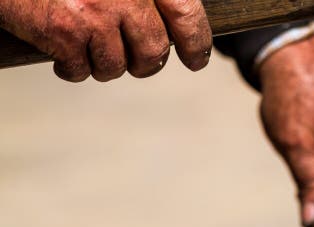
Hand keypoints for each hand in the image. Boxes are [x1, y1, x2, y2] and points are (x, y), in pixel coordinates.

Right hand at [0, 0, 211, 80]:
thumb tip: (172, 31)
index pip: (186, 13)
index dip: (196, 43)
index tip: (195, 59)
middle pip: (154, 50)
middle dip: (144, 63)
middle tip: (135, 61)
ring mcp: (96, 12)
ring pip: (117, 65)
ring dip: (103, 64)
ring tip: (87, 46)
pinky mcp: (66, 31)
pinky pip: (81, 71)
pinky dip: (70, 68)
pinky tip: (61, 51)